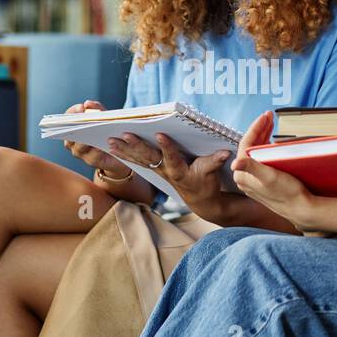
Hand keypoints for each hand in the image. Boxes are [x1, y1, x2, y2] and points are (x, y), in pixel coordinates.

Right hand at [62, 100, 130, 177]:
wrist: (119, 151)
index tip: (81, 108)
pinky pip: (93, 156)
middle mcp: (72, 141)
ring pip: (80, 146)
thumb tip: (88, 104)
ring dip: (87, 139)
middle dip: (78, 126)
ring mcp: (80, 153)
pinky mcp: (92, 161)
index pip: (67, 118)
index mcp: (73, 128)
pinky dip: (98, 150)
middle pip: (70, 134)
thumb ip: (97, 109)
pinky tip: (104, 144)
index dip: (73, 112)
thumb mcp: (104, 118)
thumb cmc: (107, 131)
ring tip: (96, 131)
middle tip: (86, 120)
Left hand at [108, 131, 232, 217]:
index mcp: (180, 171)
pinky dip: (124, 154)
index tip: (161, 135)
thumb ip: (216, 161)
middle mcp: (166, 171)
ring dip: (125, 150)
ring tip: (111, 141)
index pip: (173, 158)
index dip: (167, 147)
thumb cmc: (206, 184)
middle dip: (137, 146)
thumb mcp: (212, 173)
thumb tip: (226, 152)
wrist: (200, 201)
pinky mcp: (154, 169)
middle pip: (150, 157)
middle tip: (125, 135)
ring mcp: (158, 171)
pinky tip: (112, 147)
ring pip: (139, 159)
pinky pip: (136, 161)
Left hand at [230, 111, 319, 229]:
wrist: (300, 210)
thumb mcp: (270, 178)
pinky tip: (273, 143)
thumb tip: (235, 162)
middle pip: (250, 147)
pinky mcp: (262, 182)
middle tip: (269, 116)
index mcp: (242, 174)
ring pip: (255, 152)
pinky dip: (266, 148)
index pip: (246, 144)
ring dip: (263, 137)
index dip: (256, 128)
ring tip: (271, 124)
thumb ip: (252, 168)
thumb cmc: (288, 194)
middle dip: (260, 129)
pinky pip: (261, 159)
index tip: (265, 116)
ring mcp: (253, 180)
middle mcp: (245, 177)